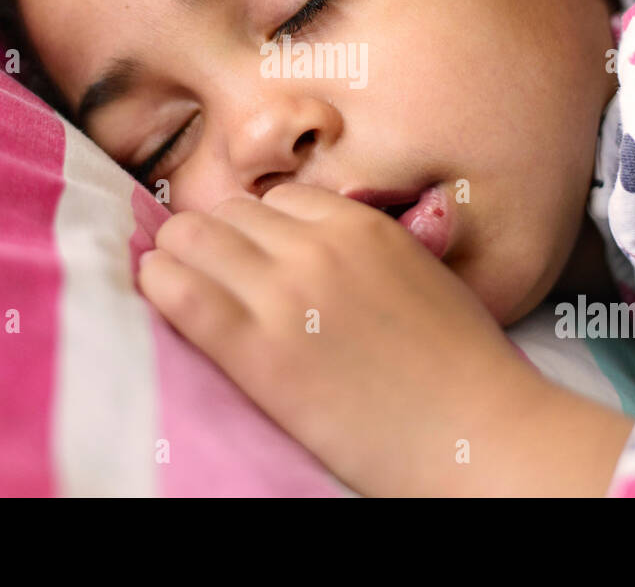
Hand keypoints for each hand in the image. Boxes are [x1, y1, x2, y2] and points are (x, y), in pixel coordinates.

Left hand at [137, 182, 563, 495]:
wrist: (476, 434)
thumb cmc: (463, 366)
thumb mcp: (422, 275)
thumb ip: (369, 247)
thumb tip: (320, 243)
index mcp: (360, 225)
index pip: (276, 200)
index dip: (259, 230)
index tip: (252, 258)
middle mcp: (318, 247)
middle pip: (228, 213)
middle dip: (215, 239)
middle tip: (209, 273)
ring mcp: (285, 296)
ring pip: (193, 237)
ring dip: (179, 256)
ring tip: (178, 283)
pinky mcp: (257, 352)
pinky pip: (179, 292)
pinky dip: (160, 284)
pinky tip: (159, 293)